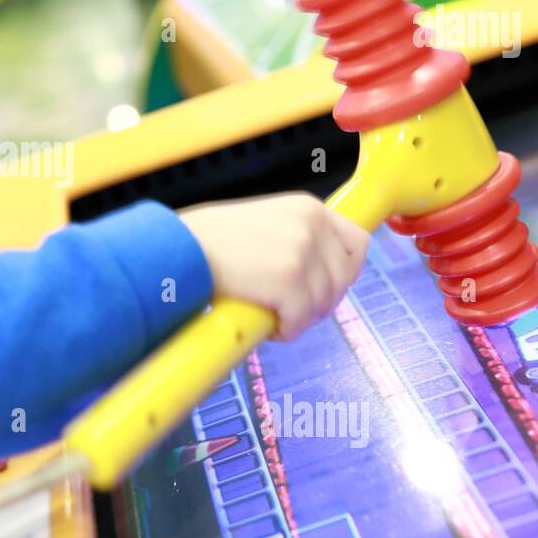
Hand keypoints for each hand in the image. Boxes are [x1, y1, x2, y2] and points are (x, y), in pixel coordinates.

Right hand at [179, 192, 369, 340]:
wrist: (179, 247)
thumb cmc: (208, 240)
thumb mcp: (264, 222)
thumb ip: (295, 237)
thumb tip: (322, 274)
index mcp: (308, 207)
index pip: (358, 241)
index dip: (346, 270)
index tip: (326, 287)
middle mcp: (312, 225)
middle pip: (344, 278)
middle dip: (323, 301)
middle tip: (295, 312)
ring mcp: (302, 252)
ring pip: (323, 303)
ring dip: (301, 318)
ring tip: (274, 317)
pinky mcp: (288, 281)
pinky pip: (301, 319)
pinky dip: (287, 330)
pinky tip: (270, 327)